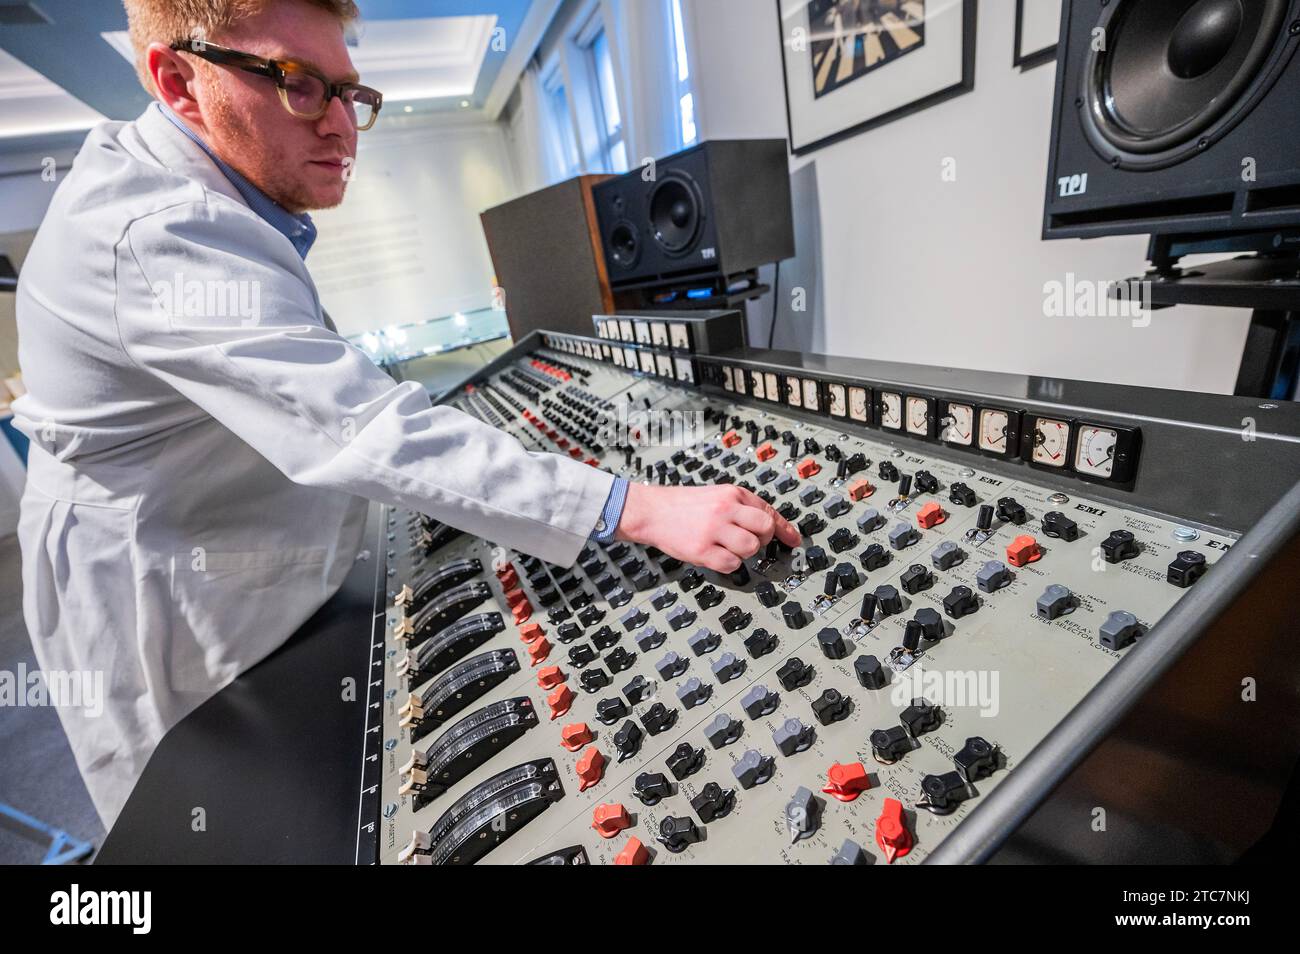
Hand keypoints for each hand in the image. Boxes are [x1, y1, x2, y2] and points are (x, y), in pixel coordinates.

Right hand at [614, 482, 801, 573]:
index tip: (793, 541)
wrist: (652, 511)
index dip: (785, 529)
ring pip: (751, 547)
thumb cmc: (683, 506)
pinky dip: (728, 564)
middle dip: (762, 539)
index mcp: (731, 494)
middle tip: (750, 541)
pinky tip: (717, 556)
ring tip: (727, 547)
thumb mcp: (716, 495)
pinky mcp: (702, 549)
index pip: (768, 511)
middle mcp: (725, 509)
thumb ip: (741, 507)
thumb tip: (771, 525)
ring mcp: (714, 529)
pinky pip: (732, 564)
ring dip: (743, 552)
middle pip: (765, 529)